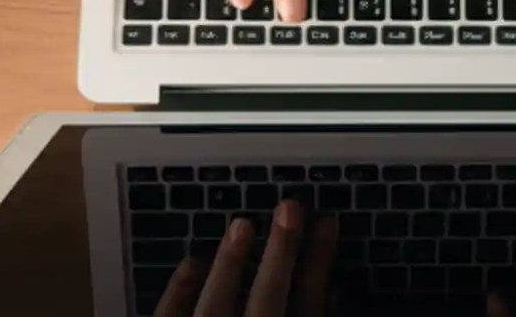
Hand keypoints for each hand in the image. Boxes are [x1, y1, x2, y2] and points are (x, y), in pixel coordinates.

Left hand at [155, 202, 338, 316]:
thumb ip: (316, 312)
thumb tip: (337, 290)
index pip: (309, 307)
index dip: (318, 264)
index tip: (327, 222)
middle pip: (268, 300)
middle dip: (281, 253)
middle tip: (290, 208)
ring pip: (215, 308)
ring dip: (228, 265)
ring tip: (241, 224)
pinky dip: (179, 290)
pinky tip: (194, 259)